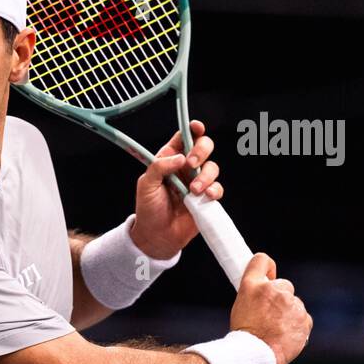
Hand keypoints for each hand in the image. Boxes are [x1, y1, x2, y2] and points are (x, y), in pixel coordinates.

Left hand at [129, 120, 222, 259]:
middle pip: (204, 146)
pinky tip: (203, 197)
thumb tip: (180, 157)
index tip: (196, 128)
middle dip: (202, 151)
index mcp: (169, 159)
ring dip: (205, 176)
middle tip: (191, 164)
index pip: (184, 138)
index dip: (193, 129)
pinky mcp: (207, 197)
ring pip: (213, 167)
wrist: (157, 236)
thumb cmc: (148, 209)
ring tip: (192, 191)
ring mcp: (198, 182)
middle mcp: (186, 168)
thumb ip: (159, 166)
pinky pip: (218, 188)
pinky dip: (214, 190)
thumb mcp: (146, 184)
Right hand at [230, 253, 312, 363]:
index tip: (269, 274)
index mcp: (252, 285)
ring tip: (274, 329)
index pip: (261, 260)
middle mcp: (273, 290)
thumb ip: (255, 293)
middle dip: (280, 296)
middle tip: (268, 314)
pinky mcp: (304, 318)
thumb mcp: (240, 307)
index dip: (266, 267)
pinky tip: (284, 335)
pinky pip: (303, 317)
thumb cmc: (244, 335)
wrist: (254, 356)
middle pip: (284, 284)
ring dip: (288, 313)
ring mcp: (291, 304)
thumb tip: (269, 286)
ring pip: (294, 303)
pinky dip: (296, 325)